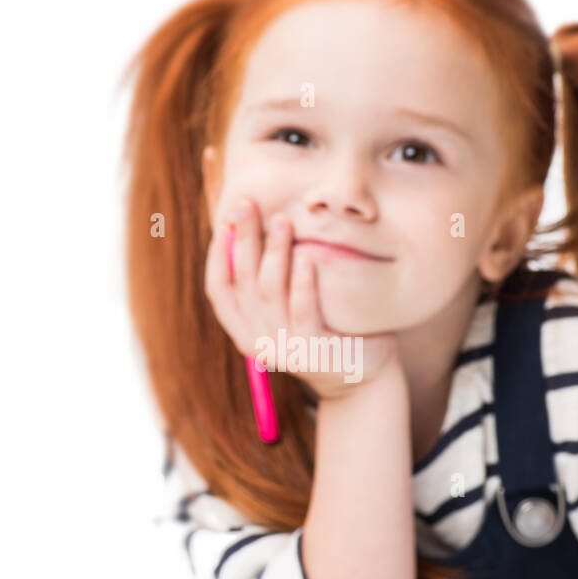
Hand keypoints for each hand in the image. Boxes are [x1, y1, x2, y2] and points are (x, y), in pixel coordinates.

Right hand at [204, 195, 399, 399]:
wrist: (360, 376)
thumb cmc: (324, 328)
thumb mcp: (288, 306)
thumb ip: (269, 279)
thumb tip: (249, 227)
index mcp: (243, 329)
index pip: (218, 289)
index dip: (217, 254)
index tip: (224, 220)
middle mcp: (256, 341)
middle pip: (242, 283)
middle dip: (243, 239)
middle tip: (247, 203)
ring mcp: (284, 349)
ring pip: (269, 293)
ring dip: (274, 253)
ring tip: (283, 220)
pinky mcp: (313, 352)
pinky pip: (303, 311)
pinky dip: (303, 282)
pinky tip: (308, 256)